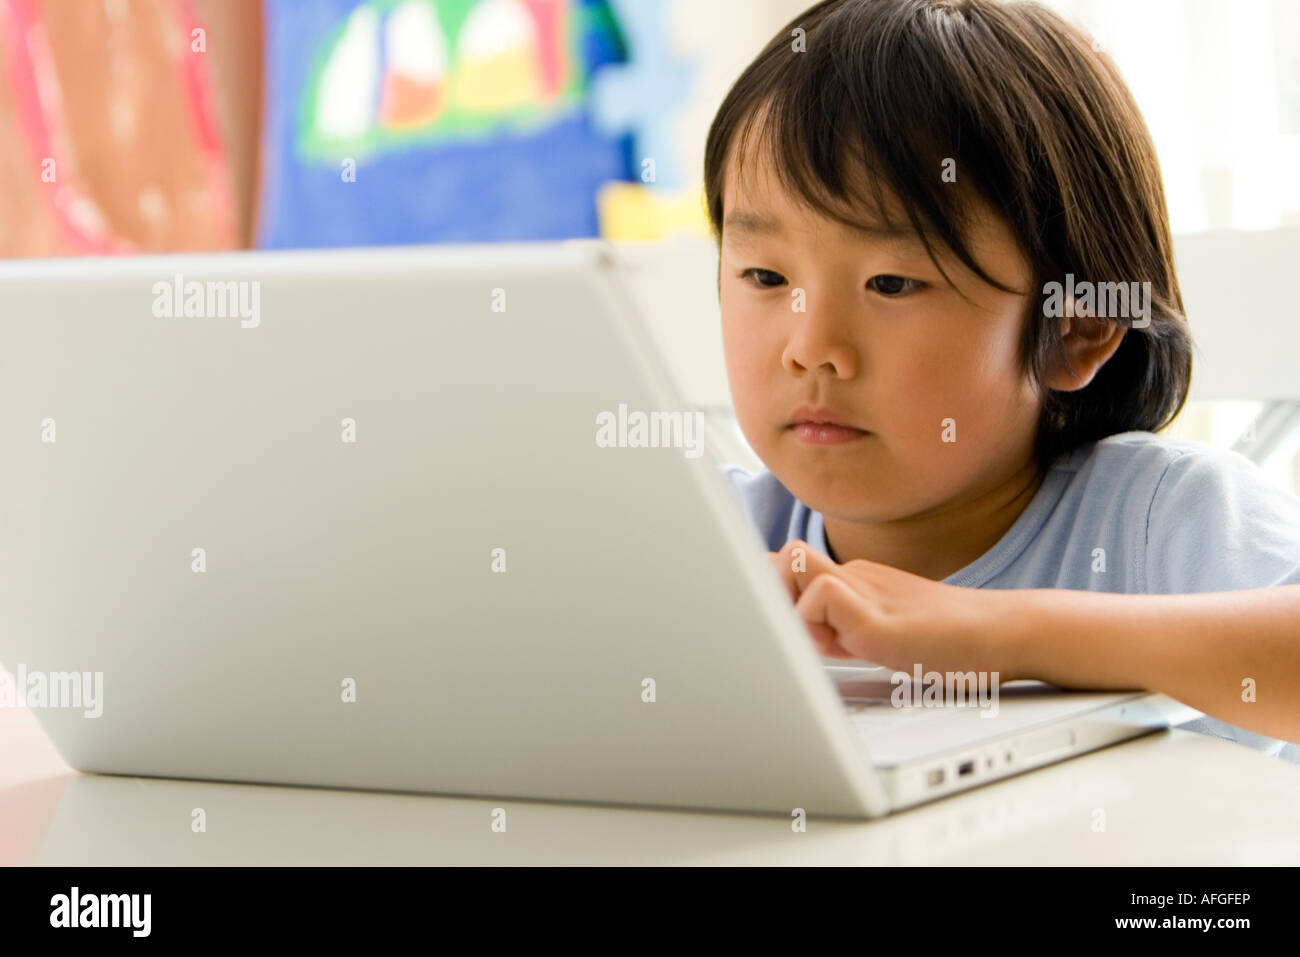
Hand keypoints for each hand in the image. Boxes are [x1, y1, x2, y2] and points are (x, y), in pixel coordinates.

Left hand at [767, 540, 1019, 676]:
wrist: (1006, 634)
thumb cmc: (951, 641)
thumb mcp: (880, 632)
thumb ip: (839, 628)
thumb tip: (797, 631)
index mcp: (854, 579)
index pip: (786, 568)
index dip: (770, 591)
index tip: (777, 621)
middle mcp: (854, 576)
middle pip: (779, 561)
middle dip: (768, 595)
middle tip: (798, 633)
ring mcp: (866, 591)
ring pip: (791, 568)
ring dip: (790, 608)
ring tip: (827, 643)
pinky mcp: (878, 618)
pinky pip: (822, 596)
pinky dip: (815, 621)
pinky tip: (844, 646)